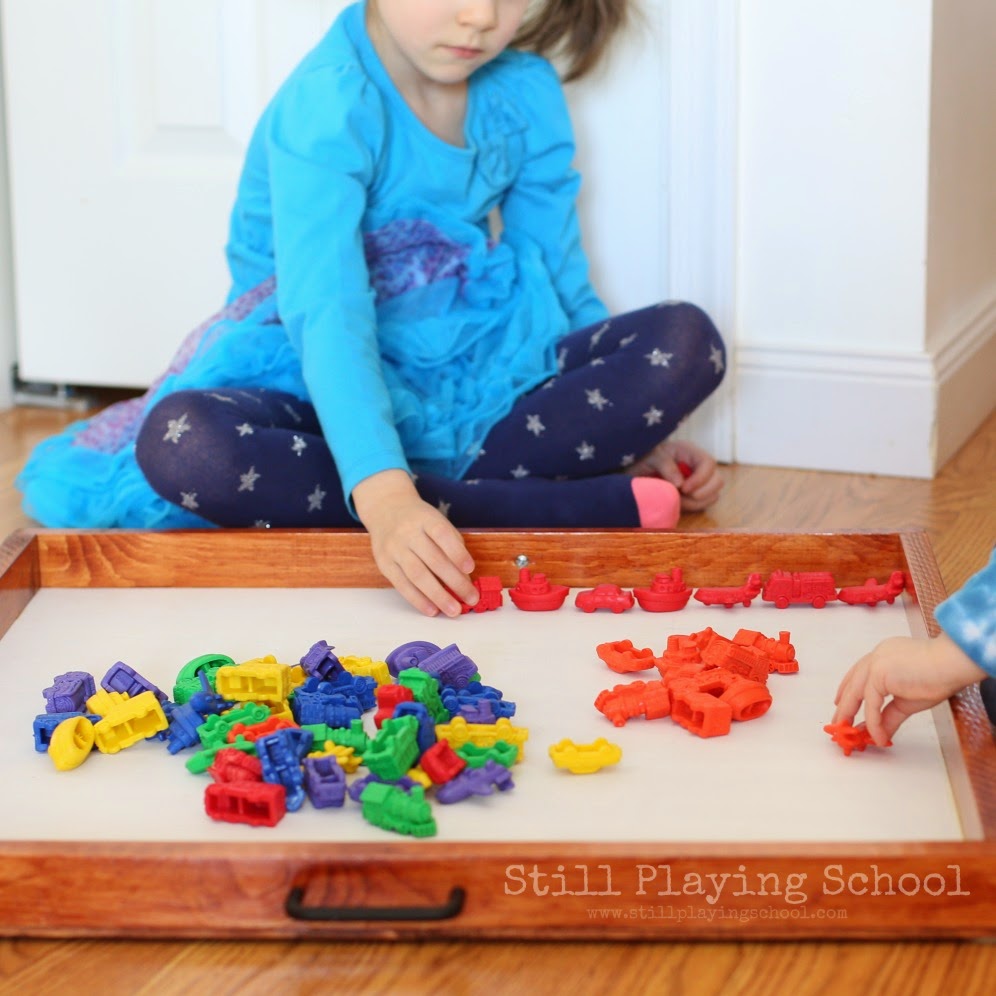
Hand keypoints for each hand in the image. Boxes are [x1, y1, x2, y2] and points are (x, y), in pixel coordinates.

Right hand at [353, 469, 476, 617]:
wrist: (386, 510)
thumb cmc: (420, 521)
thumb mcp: (437, 522)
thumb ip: (453, 547)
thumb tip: (466, 580)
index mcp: (426, 519)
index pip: (442, 534)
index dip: (456, 552)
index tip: (470, 569)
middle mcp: (408, 533)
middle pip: (433, 559)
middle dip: (454, 582)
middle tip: (471, 598)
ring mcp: (394, 548)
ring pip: (417, 575)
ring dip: (438, 596)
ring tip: (454, 610)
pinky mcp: (384, 563)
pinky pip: (402, 585)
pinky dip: (418, 600)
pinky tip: (432, 610)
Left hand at [627, 439, 722, 511]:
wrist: (635, 470)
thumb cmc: (644, 458)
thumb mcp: (652, 457)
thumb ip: (666, 466)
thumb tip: (680, 484)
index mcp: (690, 452)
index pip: (708, 463)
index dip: (701, 478)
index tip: (684, 488)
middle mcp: (698, 466)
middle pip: (717, 481)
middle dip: (702, 492)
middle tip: (681, 495)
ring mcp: (699, 481)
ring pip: (713, 495)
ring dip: (696, 502)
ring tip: (676, 498)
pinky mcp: (695, 494)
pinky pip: (704, 504)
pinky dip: (693, 507)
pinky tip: (678, 502)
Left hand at [831, 633, 985, 745]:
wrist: (952, 663)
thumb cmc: (939, 676)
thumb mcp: (909, 700)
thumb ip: (891, 716)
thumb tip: (882, 734)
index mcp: (883, 655)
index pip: (859, 674)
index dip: (848, 690)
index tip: (841, 704)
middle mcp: (875, 657)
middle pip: (853, 683)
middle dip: (844, 705)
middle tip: (839, 723)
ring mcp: (875, 663)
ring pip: (856, 693)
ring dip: (849, 714)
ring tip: (848, 733)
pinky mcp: (878, 673)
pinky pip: (871, 704)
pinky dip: (873, 722)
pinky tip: (877, 737)